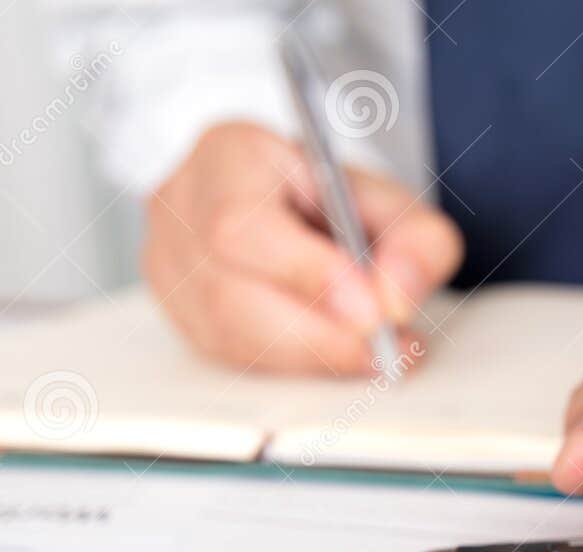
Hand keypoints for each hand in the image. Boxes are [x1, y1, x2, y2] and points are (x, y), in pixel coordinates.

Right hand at [143, 122, 463, 374]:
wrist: (285, 205)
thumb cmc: (335, 200)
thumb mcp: (393, 202)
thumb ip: (414, 243)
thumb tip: (396, 302)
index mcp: (227, 155)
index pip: (243, 224)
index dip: (305, 273)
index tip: (370, 312)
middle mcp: (180, 210)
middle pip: (230, 294)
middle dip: (318, 335)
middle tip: (388, 349)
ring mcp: (168, 267)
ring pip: (230, 335)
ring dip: (312, 356)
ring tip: (378, 354)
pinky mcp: (180, 315)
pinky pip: (234, 357)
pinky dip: (295, 364)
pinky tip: (339, 355)